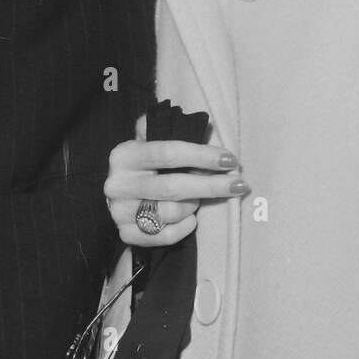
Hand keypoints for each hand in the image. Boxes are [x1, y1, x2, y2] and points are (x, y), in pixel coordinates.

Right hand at [104, 134, 248, 247]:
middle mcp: (118, 184)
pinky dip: (184, 228)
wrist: (122, 191)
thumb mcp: (150, 138)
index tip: (230, 159)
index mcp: (125, 155)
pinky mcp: (126, 234)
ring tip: (200, 198)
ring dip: (194, 205)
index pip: (168, 153)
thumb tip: (197, 122)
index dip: (202, 156)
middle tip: (240, 184)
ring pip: (170, 212)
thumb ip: (168, 126)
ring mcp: (119, 211)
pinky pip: (164, 236)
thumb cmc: (147, 162)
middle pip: (172, 186)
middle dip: (211, 185)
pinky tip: (192, 219)